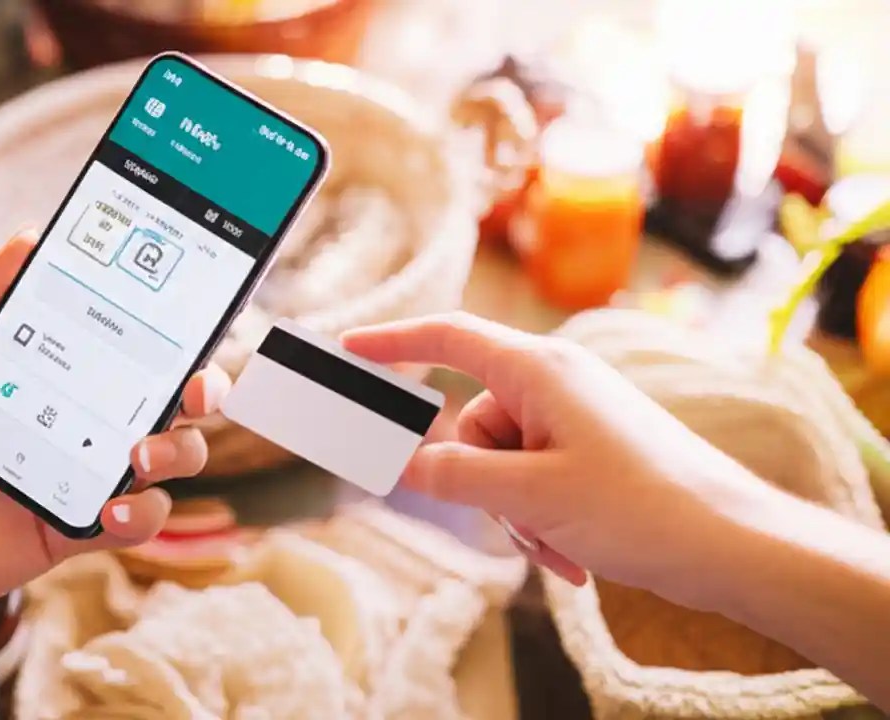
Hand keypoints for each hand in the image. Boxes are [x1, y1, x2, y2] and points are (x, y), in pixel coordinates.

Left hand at [0, 232, 228, 624]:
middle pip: (174, 401)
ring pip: (172, 460)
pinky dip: (140, 515)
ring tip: (139, 454)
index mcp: (56, 377)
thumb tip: (26, 239)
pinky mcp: (75, 529)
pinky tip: (110, 509)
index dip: (176, 329)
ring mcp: (83, 476)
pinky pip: (135, 522)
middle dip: (205, 388)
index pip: (132, 346)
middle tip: (194, 388)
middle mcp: (82, 423)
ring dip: (177, 451)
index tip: (192, 310)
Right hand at [343, 313, 772, 607]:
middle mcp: (556, 383)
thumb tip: (401, 460)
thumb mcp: (529, 495)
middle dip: (480, 483)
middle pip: (472, 423)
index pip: (448, 338)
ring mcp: (577, 416)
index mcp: (540, 370)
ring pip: (502, 461)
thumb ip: (454, 475)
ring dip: (515, 512)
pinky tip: (572, 557)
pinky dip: (541, 518)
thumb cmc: (643, 506)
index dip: (393, 341)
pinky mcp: (593, 449)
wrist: (733, 544)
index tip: (349, 347)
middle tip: (516, 520)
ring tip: (557, 545)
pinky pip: (536, 478)